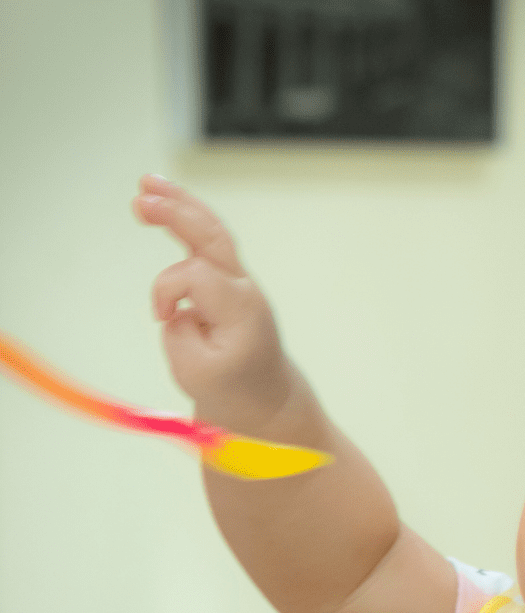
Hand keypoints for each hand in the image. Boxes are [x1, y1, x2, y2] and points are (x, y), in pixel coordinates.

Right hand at [132, 175, 292, 432]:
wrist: (268, 401)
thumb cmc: (236, 392)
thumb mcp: (197, 374)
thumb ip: (179, 334)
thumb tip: (176, 308)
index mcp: (240, 311)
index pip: (195, 275)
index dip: (166, 290)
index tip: (162, 318)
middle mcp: (244, 291)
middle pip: (212, 239)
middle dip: (178, 214)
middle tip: (141, 199)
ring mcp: (240, 285)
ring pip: (213, 234)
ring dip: (181, 207)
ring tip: (148, 184)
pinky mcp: (230, 286)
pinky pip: (209, 245)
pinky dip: (187, 222)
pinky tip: (164, 200)